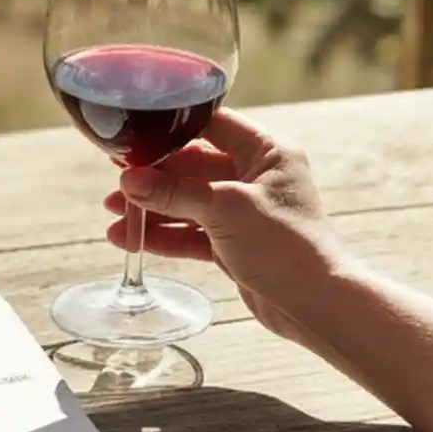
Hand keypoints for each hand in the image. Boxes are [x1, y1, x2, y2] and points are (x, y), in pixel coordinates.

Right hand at [104, 108, 354, 345]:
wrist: (316, 306)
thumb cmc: (287, 247)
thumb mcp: (226, 210)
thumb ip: (175, 192)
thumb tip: (129, 180)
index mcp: (268, 152)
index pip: (212, 125)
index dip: (172, 131)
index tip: (134, 140)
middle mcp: (257, 176)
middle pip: (194, 167)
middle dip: (154, 179)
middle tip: (117, 185)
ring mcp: (245, 211)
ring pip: (189, 203)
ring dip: (153, 211)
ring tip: (116, 220)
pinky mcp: (235, 243)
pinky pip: (192, 233)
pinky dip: (165, 236)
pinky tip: (132, 240)